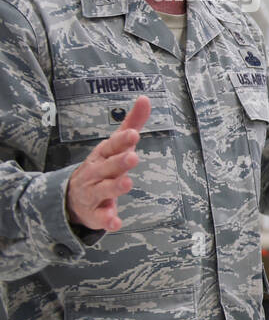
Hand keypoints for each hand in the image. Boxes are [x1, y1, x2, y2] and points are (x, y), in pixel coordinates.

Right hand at [65, 95, 150, 231]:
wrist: (73, 198)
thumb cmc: (102, 167)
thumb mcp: (115, 146)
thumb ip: (131, 124)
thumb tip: (146, 98)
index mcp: (102, 156)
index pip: (111, 146)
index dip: (121, 141)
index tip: (134, 134)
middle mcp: (95, 173)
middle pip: (106, 167)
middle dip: (118, 162)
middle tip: (133, 157)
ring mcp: (92, 193)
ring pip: (103, 190)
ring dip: (114, 187)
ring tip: (128, 183)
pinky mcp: (94, 214)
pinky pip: (100, 217)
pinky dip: (107, 219)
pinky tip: (115, 221)